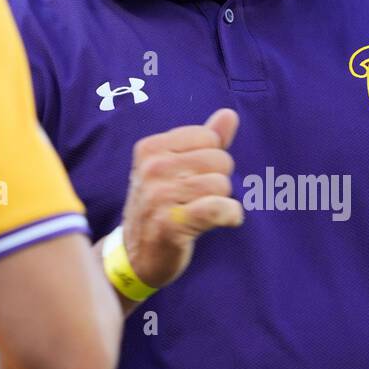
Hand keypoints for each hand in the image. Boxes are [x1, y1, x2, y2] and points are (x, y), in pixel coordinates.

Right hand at [120, 107, 242, 289]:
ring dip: (221, 201)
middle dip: (218, 180)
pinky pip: (219, 209)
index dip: (211, 159)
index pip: (208, 137)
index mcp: (150, 148)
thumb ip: (205, 139)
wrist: (137, 255)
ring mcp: (158, 197)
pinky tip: (224, 221)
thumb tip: (230, 114)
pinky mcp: (171, 224)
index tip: (193, 177)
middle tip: (199, 198)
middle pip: (219, 160)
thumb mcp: (175, 167)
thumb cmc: (161, 205)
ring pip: (222, 185)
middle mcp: (151, 168)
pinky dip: (231, 215)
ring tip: (202, 211)